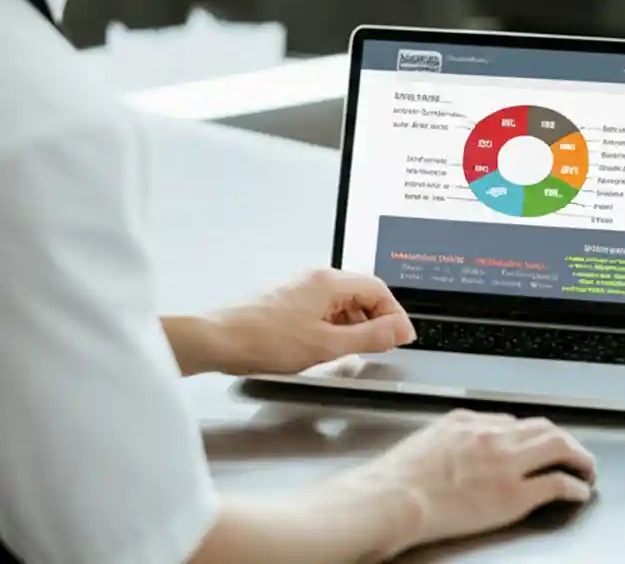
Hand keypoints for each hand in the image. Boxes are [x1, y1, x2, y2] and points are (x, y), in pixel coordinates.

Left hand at [203, 269, 414, 375]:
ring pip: (343, 302)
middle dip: (377, 320)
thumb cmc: (265, 340)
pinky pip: (325, 308)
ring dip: (356, 324)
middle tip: (382, 346)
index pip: (379, 290)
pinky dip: (336, 325)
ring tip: (355, 351)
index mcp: (330, 282)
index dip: (395, 315)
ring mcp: (300, 288)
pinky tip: (328, 346)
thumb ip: (370, 337)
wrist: (218, 340)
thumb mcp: (328, 345)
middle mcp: (316, 278)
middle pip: (362, 293)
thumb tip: (401, 330)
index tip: (401, 338)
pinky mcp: (288, 300)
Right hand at [360, 410, 596, 551]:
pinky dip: (574, 487)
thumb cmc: (398, 478)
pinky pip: (557, 483)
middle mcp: (493, 436)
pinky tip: (579, 492)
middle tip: (575, 453)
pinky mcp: (514, 493)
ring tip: (586, 468)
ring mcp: (506, 464)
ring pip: (558, 447)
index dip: (532, 436)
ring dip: (578, 457)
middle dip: (564, 440)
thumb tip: (463, 442)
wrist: (394, 498)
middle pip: (544, 428)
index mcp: (469, 422)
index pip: (514, 423)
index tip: (538, 445)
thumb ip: (452, 437)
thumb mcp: (425, 440)